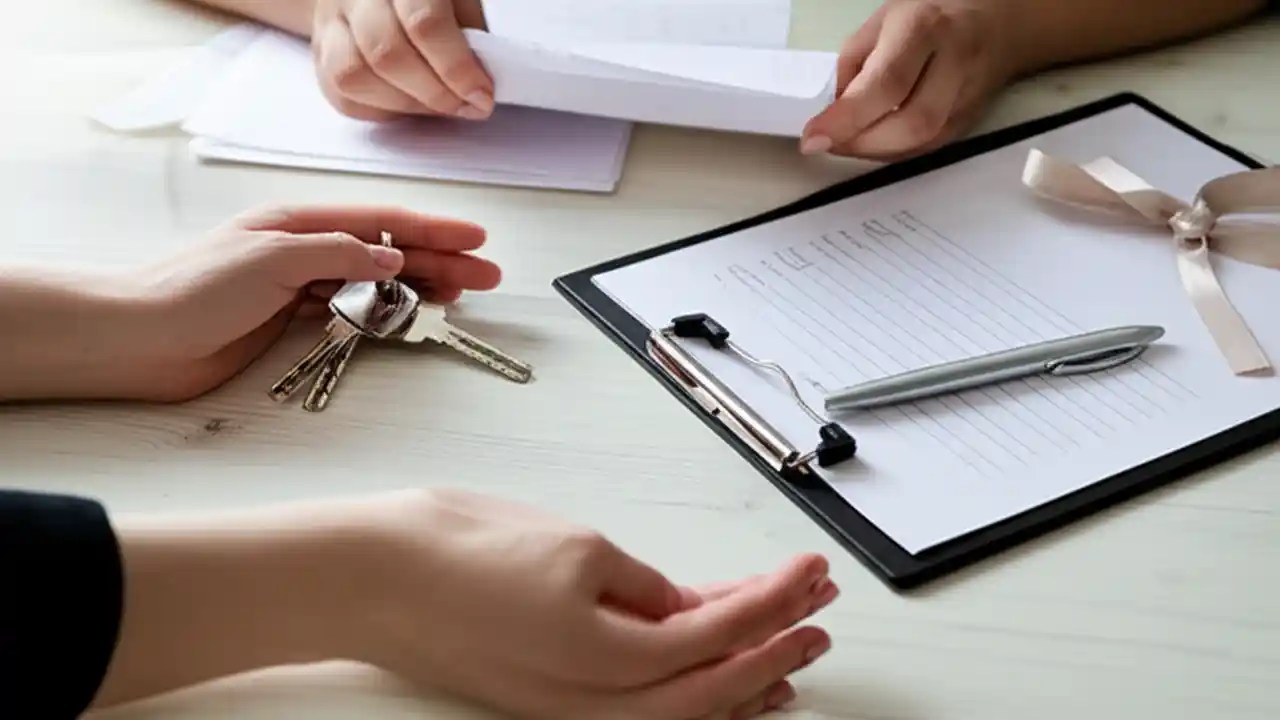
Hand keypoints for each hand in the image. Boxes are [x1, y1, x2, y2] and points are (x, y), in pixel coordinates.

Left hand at [118, 205, 499, 401]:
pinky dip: (384, 313)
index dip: (434, 229)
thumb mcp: (273, 257)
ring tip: (462, 296)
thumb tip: (393, 256)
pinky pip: (352, 311)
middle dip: (441, 261)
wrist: (140, 338)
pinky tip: (408, 314)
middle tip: (486, 276)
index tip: (475, 240)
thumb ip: (339, 253)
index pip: (383, 221)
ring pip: (376, 282)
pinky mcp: (290, 320)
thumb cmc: (193, 289)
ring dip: (420, 287)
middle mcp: (304, 248)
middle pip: (388, 251)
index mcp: (300, 222)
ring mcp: (298, 284)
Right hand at [312, 0, 494, 120]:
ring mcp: (331, 22)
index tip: (481, 95)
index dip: (457, 68)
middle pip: (387, 54)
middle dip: (435, 94)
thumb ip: (471, 38)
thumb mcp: (459, 2)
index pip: (424, 23)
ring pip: (355, 77)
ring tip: (436, 106)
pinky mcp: (320, 53)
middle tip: (464, 106)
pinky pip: (342, 95)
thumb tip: (477, 87)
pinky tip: (407, 103)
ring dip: (405, 104)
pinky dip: (381, 109)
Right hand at [352, 489, 837, 718]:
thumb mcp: (574, 548)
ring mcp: (572, 709)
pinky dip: (690, 691)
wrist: (371, 576)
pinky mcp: (552, 699)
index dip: (774, 601)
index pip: (718, 634)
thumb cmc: (455, 553)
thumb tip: (692, 608)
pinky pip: (643, 708)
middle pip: (714, 689)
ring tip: (793, 653)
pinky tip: (707, 665)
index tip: (812, 574)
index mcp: (606, 659)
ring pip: (684, 713)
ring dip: (744, 681)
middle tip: (822, 613)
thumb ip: (644, 586)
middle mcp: (594, 704)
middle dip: (776, 648)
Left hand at [802, 0, 1021, 160]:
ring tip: (847, 141)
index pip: (886, 84)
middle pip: (911, 122)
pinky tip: (874, 142)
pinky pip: (927, 149)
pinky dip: (894, 152)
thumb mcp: (881, 22)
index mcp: (924, 28)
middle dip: (861, 142)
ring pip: (921, 142)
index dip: (847, 118)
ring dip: (874, 151)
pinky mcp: (969, 121)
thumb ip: (852, 64)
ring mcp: (968, 96)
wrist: (995, 23)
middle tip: (828, 141)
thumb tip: (832, 112)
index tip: (813, 138)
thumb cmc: (929, 16)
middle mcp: (954, 63)